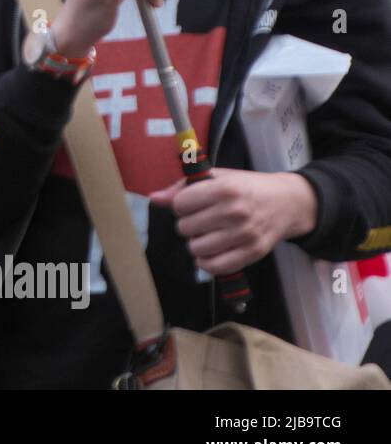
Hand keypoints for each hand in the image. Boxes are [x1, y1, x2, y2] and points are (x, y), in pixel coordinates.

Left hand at [149, 169, 317, 275]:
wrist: (288, 202)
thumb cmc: (247, 187)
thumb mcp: (217, 177)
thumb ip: (183, 188)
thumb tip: (154, 199)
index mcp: (224, 188)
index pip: (180, 205)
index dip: (182, 205)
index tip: (193, 204)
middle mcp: (234, 212)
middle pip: (185, 228)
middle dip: (189, 224)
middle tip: (203, 220)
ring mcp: (245, 234)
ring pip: (196, 249)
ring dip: (197, 243)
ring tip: (208, 234)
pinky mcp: (253, 252)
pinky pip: (215, 266)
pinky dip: (207, 262)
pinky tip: (210, 252)